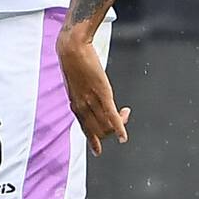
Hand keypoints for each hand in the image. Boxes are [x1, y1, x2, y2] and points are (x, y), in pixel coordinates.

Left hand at [57, 30, 129, 156]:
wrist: (72, 48)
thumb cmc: (73, 61)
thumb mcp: (75, 82)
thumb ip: (81, 93)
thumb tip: (87, 95)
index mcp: (75, 105)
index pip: (86, 129)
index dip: (93, 140)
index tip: (98, 151)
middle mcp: (82, 107)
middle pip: (99, 130)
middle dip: (112, 129)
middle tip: (123, 116)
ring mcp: (92, 101)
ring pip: (106, 125)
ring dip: (120, 124)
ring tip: (126, 112)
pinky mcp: (102, 93)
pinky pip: (111, 116)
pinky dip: (119, 128)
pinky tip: (124, 137)